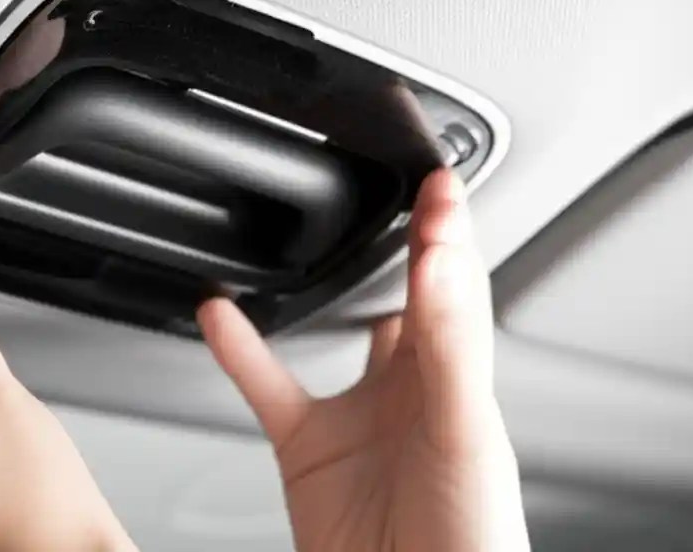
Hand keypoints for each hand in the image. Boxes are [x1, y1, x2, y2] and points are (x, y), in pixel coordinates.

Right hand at [199, 170, 529, 551]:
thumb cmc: (473, 539)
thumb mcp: (464, 430)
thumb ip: (447, 345)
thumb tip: (436, 261)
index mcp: (462, 378)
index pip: (456, 283)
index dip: (449, 228)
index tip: (437, 177)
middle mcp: (411, 389)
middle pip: (403, 296)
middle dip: (399, 244)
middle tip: (387, 188)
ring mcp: (358, 416)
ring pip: (330, 333)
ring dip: (317, 290)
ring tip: (306, 235)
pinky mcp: (309, 447)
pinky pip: (267, 386)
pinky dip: (239, 351)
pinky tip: (218, 316)